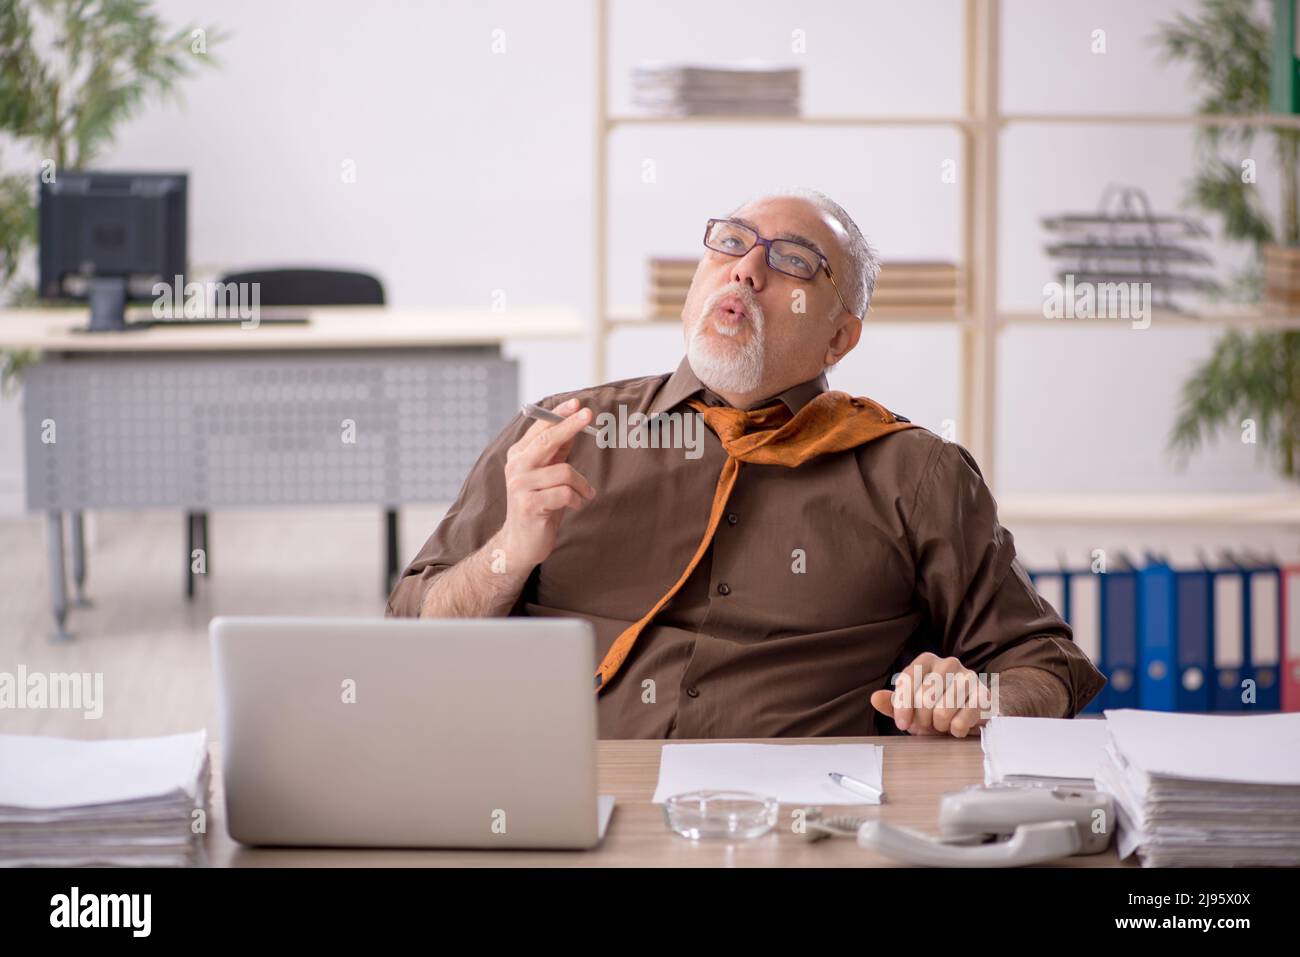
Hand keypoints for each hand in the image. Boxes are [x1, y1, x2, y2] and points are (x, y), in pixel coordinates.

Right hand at [498, 397, 597, 567]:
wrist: (520, 542)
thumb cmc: (539, 505)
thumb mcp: (548, 474)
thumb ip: (557, 451)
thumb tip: (574, 423)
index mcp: (519, 456)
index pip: (540, 429)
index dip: (559, 415)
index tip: (577, 404)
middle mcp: (516, 467)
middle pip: (547, 441)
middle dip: (570, 426)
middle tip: (588, 415)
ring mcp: (520, 486)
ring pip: (564, 472)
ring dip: (583, 486)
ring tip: (585, 495)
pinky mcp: (529, 505)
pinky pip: (565, 494)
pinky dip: (577, 500)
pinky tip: (575, 506)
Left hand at [869, 653, 992, 737]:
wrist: (970, 714)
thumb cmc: (935, 708)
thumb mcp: (910, 707)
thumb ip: (893, 703)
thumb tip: (875, 698)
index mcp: (926, 660)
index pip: (908, 680)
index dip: (902, 706)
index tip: (902, 724)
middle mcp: (948, 663)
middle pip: (924, 697)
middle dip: (922, 718)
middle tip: (928, 722)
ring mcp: (968, 677)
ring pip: (942, 711)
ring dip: (939, 725)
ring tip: (942, 723)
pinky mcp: (984, 695)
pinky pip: (961, 721)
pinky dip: (955, 731)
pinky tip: (957, 727)